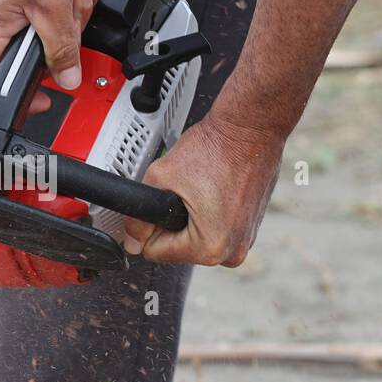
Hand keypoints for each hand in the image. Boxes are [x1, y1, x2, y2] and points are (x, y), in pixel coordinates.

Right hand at [0, 0, 98, 111]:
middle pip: (30, 59)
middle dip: (60, 45)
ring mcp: (9, 10)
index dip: (16, 99)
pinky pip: (48, 14)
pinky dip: (66, 3)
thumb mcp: (54, 7)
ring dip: (69, 19)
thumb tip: (67, 78)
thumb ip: (61, 48)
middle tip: (72, 26)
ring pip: (44, 35)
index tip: (42, 99)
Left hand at [121, 117, 284, 265]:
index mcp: (210, 247)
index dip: (149, 226)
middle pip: (176, 249)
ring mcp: (244, 241)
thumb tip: (131, 241)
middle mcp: (231, 252)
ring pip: (195, 240)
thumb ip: (137, 216)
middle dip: (171, 222)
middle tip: (182, 191)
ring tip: (199, 189)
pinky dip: (208, 214)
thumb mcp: (161, 178)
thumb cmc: (216, 148)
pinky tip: (212, 191)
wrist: (249, 129)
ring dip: (190, 218)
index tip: (161, 203)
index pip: (155, 252)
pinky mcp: (250, 230)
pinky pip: (215, 230)